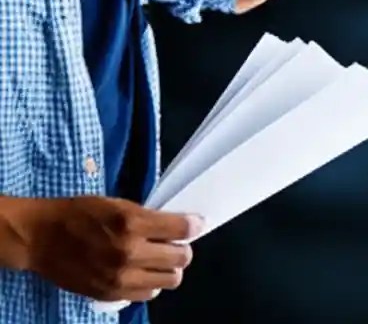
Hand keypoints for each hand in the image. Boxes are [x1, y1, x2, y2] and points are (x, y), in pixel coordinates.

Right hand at [11, 196, 200, 301]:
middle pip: (181, 258)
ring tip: (160, 260)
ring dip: (170, 269)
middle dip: (183, 249)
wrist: (41, 237)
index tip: (196, 224)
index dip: (194, 225)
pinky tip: (143, 272)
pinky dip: (152, 284)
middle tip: (175, 244)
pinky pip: (149, 294)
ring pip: (170, 280)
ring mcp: (120, 276)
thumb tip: (181, 225)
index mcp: (131, 223)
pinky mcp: (110, 293)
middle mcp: (129, 252)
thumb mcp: (118, 204)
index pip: (182, 229)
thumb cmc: (79, 214)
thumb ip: (149, 217)